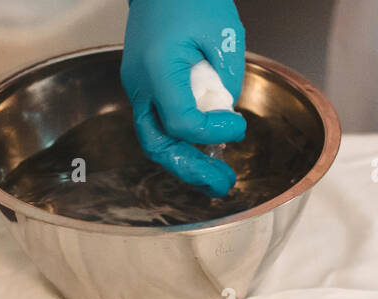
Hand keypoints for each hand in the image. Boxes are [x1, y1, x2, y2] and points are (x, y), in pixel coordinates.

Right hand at [121, 0, 246, 195]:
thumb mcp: (223, 34)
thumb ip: (227, 78)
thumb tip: (226, 113)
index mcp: (158, 69)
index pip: (183, 123)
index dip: (214, 133)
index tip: (238, 124)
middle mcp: (140, 83)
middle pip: (159, 144)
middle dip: (193, 171)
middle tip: (224, 184)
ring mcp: (138, 87)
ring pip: (155, 140)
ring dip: (186, 164)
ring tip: (216, 180)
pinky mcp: (145, 87)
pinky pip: (159, 124)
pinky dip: (181, 144)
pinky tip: (205, 155)